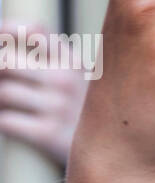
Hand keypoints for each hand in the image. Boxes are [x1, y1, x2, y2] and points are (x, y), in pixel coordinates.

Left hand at [0, 24, 88, 165]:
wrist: (115, 152)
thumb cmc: (88, 114)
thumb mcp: (83, 79)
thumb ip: (56, 58)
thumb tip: (15, 44)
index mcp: (73, 61)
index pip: (36, 31)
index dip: (8, 30)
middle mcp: (66, 79)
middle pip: (8, 62)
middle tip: (1, 80)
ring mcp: (58, 106)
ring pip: (3, 92)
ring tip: (5, 103)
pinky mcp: (48, 134)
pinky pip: (6, 121)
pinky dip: (3, 121)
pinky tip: (11, 122)